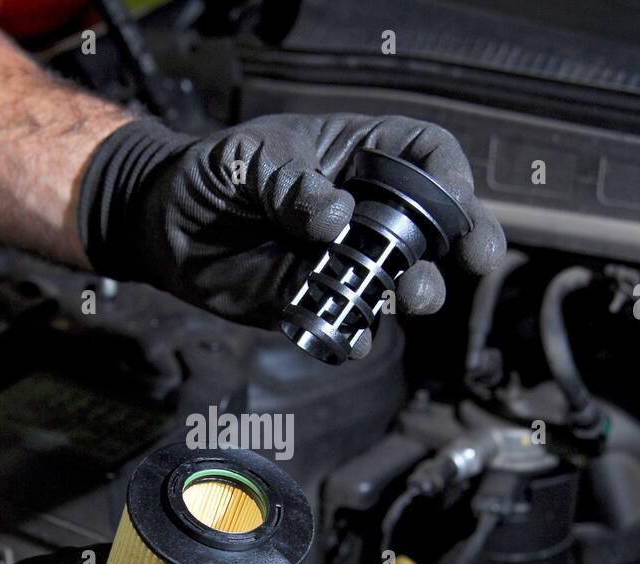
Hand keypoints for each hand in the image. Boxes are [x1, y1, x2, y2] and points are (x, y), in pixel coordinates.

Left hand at [79, 113, 504, 324]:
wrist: (162, 227)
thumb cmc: (211, 175)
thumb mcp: (245, 162)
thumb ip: (289, 185)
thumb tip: (335, 218)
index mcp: (356, 155)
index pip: (423, 152)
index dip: (449, 172)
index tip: (455, 198)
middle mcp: (363, 210)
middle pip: (434, 221)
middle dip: (466, 239)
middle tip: (477, 259)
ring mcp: (345, 260)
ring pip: (403, 279)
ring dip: (419, 290)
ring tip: (411, 298)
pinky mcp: (317, 302)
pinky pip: (350, 324)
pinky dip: (356, 335)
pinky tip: (351, 335)